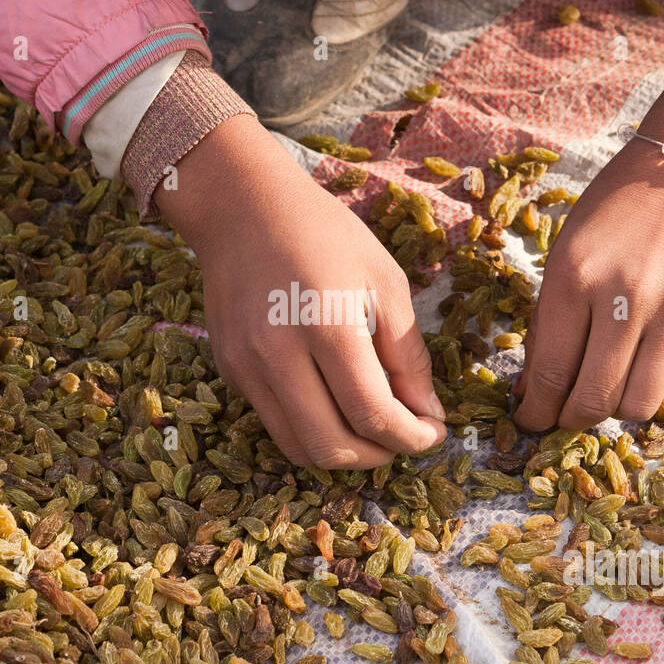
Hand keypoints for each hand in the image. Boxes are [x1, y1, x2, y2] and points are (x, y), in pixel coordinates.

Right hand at [156, 114, 446, 467]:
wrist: (244, 207)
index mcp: (328, 325)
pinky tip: (334, 406)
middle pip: (332, 448)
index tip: (433, 433)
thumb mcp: (385, 282)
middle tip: (403, 439)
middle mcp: (279, 354)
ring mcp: (247, 367)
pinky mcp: (231, 371)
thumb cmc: (326, 235)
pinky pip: (275, 423)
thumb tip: (427, 415)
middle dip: (379, 457)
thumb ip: (408, 355)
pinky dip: (312, 430)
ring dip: (343, 454)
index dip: (412, 438)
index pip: (372, 414)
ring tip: (371, 431)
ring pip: (298, 448)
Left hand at [513, 70, 663, 431]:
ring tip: (603, 392)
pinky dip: (650, 386)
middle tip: (563, 415)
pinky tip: (637, 366)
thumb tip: (533, 392)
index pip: (552, 373)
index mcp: (576, 279)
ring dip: (613, 412)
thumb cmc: (613, 215)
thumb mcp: (564, 258)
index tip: (530, 420)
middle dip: (570, 419)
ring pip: (638, 405)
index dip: (536, 411)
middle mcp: (628, 297)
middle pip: (594, 400)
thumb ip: (547, 326)